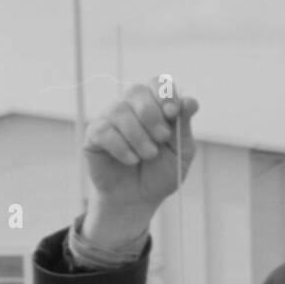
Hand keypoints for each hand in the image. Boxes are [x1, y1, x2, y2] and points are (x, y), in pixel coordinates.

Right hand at [81, 76, 198, 242]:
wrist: (137, 200)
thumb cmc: (160, 175)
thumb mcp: (181, 153)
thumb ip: (184, 127)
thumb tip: (190, 101)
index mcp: (154, 107)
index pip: (158, 83)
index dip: (165, 93)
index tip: (172, 113)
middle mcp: (131, 107)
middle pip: (136, 91)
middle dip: (152, 115)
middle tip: (162, 139)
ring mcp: (110, 119)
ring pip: (120, 111)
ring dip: (138, 136)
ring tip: (148, 156)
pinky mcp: (94, 135)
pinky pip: (104, 130)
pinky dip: (121, 147)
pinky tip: (131, 160)